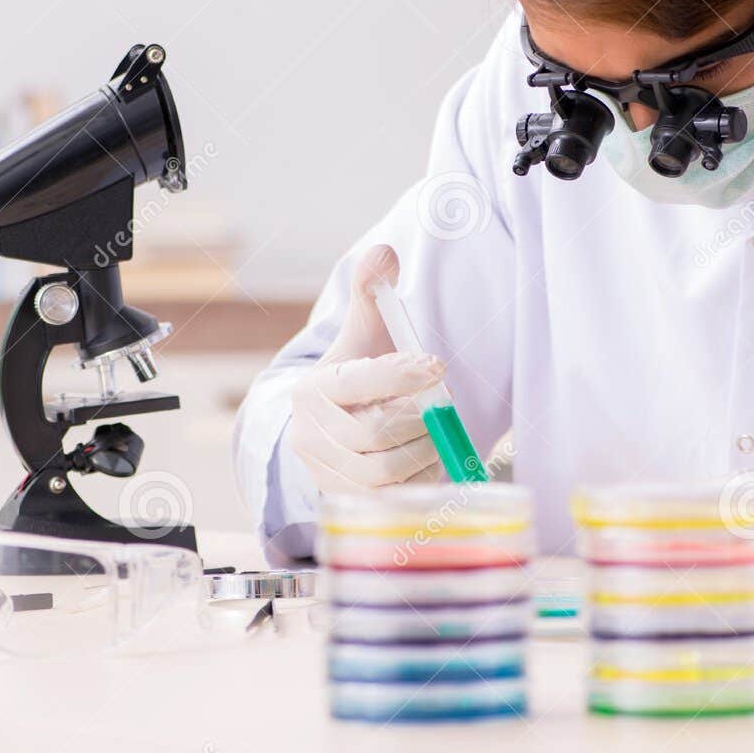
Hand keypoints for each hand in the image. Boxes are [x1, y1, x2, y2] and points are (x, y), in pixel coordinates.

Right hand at [287, 245, 443, 494]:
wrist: (334, 425)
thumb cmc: (359, 373)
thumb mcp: (363, 331)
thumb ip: (372, 291)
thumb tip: (384, 253)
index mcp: (313, 388)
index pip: (357, 382)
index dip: (400, 374)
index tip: (435, 365)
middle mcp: (309, 433)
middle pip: (374, 433)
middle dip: (420, 417)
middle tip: (444, 403)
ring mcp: (324, 472)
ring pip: (384, 470)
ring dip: (424, 448)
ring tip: (439, 429)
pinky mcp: (345, 499)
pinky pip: (390, 497)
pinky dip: (420, 477)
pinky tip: (430, 456)